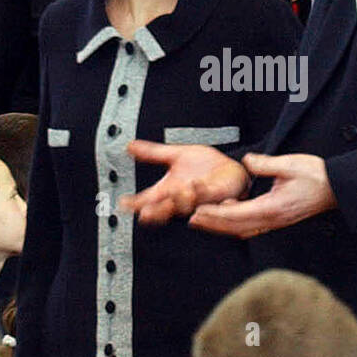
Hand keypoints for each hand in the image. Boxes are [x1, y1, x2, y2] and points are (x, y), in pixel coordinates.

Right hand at [118, 140, 248, 223]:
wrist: (231, 170)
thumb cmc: (205, 168)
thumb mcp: (176, 155)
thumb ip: (154, 153)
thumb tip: (130, 145)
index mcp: (171, 191)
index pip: (149, 200)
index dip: (136, 204)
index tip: (124, 204)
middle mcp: (184, 198)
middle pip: (167, 208)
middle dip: (157, 210)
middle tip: (146, 211)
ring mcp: (202, 199)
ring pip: (189, 204)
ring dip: (182, 200)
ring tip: (177, 191)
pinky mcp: (220, 195)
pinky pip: (213, 198)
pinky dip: (206, 195)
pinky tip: (198, 188)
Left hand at [190, 153, 336, 237]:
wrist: (336, 188)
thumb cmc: (316, 176)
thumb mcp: (290, 164)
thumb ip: (265, 164)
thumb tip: (246, 161)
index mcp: (272, 207)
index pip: (236, 215)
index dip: (215, 214)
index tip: (198, 212)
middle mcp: (271, 219)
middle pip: (235, 227)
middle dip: (213, 224)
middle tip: (192, 220)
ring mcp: (275, 222)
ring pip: (242, 229)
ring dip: (222, 226)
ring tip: (204, 220)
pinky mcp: (278, 219)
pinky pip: (252, 226)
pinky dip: (235, 224)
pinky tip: (228, 216)